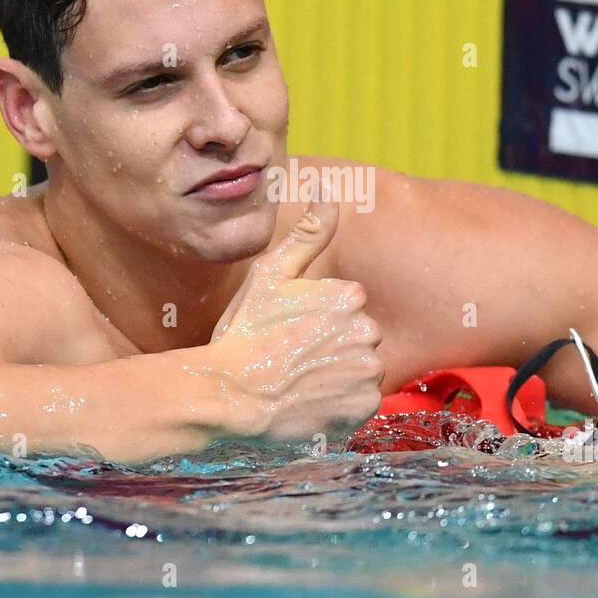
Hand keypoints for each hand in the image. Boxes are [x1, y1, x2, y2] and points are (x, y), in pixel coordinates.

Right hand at [207, 198, 384, 442]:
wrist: (230, 395)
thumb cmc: (245, 333)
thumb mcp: (271, 275)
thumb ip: (308, 234)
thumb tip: (329, 189)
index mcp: (350, 296)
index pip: (347, 308)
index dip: (316, 323)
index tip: (290, 334)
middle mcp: (367, 331)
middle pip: (357, 339)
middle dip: (331, 349)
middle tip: (291, 361)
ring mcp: (367, 371)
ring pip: (360, 370)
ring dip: (337, 377)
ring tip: (299, 384)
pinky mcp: (363, 408)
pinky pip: (360, 403)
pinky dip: (340, 405)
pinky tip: (310, 403)